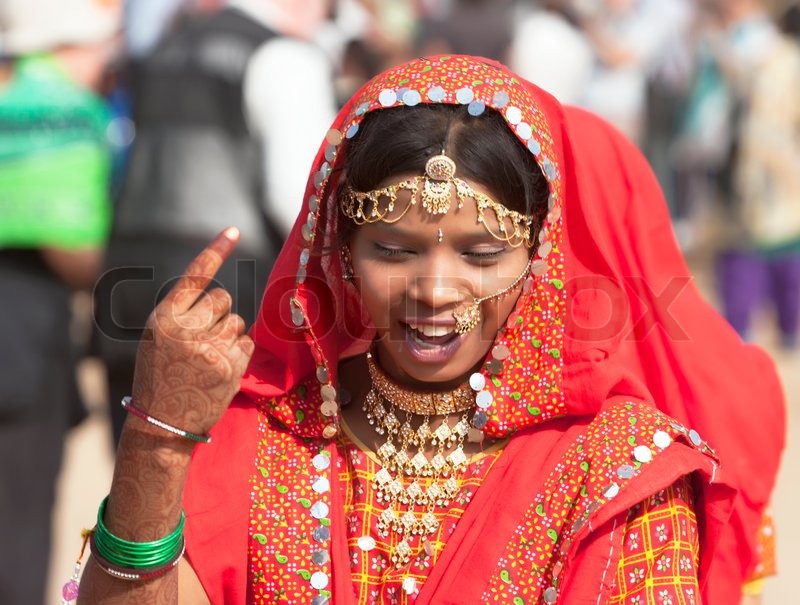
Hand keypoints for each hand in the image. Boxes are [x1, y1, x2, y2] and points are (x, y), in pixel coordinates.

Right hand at [130, 227, 254, 438]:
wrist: (161, 422)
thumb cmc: (160, 375)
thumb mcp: (157, 338)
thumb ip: (181, 313)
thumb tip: (221, 294)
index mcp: (163, 318)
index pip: (195, 276)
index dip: (215, 251)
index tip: (234, 230)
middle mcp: (185, 330)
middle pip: (222, 297)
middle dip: (218, 313)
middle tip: (202, 337)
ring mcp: (209, 348)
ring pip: (237, 320)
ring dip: (228, 334)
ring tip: (207, 358)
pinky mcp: (229, 367)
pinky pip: (246, 343)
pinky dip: (238, 353)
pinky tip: (219, 369)